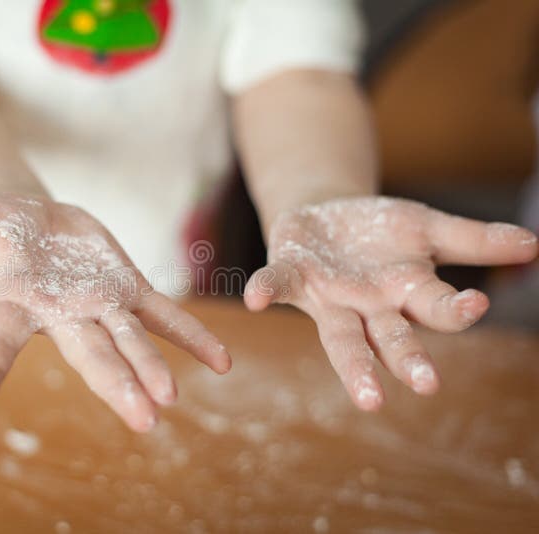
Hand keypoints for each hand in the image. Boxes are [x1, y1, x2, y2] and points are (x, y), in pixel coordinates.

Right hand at [0, 193, 231, 430]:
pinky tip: (221, 362)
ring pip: (131, 340)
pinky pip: (164, 314)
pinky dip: (192, 336)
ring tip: (172, 399)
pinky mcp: (128, 289)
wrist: (32, 226)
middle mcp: (62, 316)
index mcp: (16, 304)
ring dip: (152, 368)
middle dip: (116, 384)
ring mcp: (100, 305)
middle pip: (90, 354)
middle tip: (144, 420)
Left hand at [244, 196, 537, 410]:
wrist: (324, 215)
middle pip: (391, 339)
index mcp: (407, 292)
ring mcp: (329, 298)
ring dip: (353, 366)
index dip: (456, 309)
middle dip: (406, 362)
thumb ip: (474, 240)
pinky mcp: (291, 276)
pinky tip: (253, 299)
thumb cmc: (379, 232)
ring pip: (341, 337)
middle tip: (426, 387)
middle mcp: (369, 306)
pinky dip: (266, 291)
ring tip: (369, 398)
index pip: (437, 309)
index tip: (475, 305)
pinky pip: (277, 285)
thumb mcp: (425, 228)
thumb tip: (533, 245)